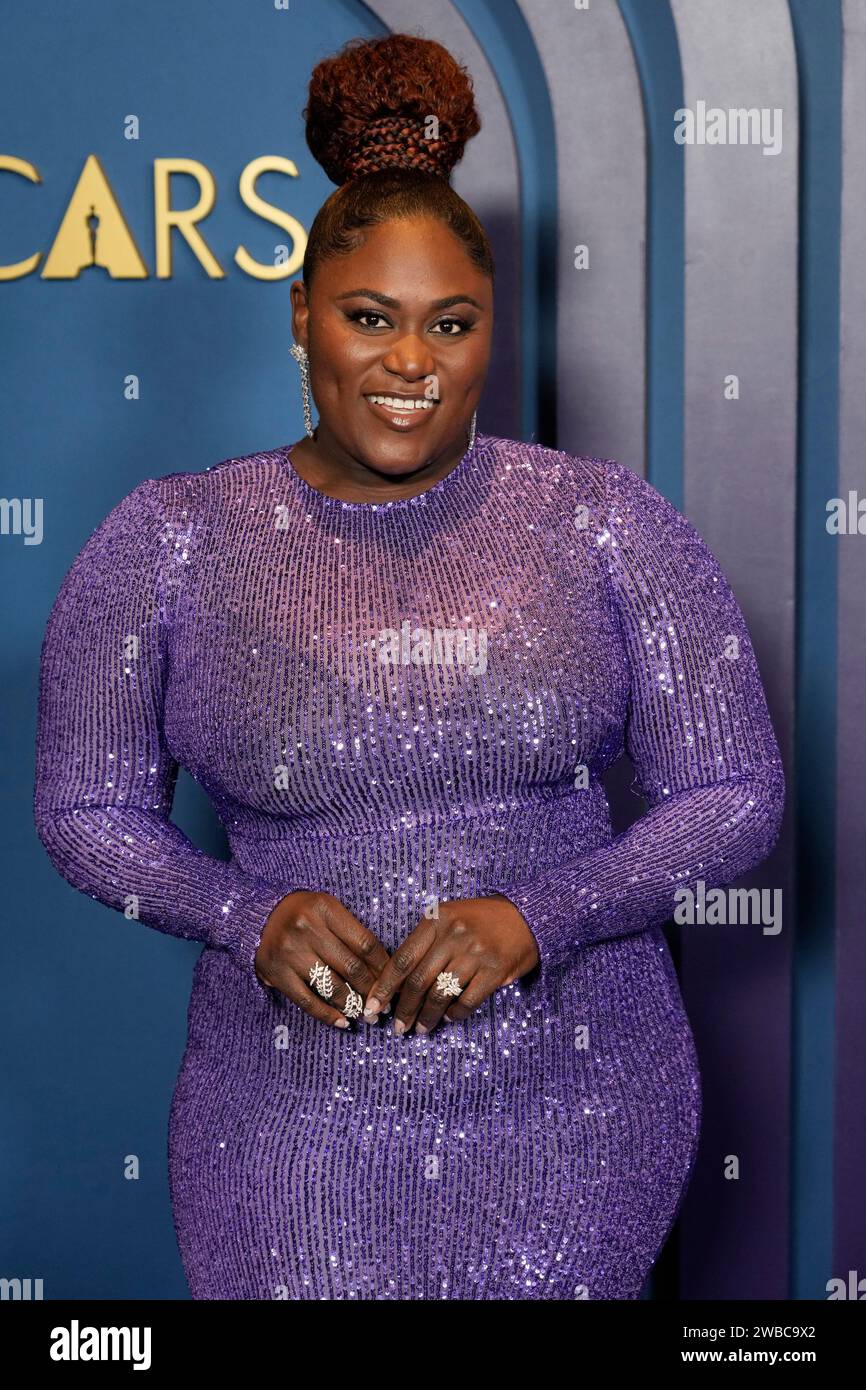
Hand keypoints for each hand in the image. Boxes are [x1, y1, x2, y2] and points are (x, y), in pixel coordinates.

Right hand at [255, 890, 391, 1028]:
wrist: (258, 917)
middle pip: (351, 967)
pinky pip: (307, 1000)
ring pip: (332, 987)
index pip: (365, 944)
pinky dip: (327, 1015)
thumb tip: (382, 967)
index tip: (393, 983)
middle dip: (372, 991)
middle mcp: (308, 929)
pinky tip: (342, 1022)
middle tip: (383, 1006)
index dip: (383, 967)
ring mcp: (291, 953)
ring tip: (366, 1015)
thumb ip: (350, 931)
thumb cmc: (302, 914)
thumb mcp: (327, 909)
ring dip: (353, 1005)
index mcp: (325, 909)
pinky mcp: (277, 973)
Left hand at [362, 894, 539, 1035]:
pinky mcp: (495, 970)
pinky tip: (448, 1019)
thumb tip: (396, 983)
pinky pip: (467, 1001)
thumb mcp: (448, 917)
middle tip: (398, 1027)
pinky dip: (454, 1015)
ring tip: (420, 1029)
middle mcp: (453, 935)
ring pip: (440, 994)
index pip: (401, 959)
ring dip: (427, 1017)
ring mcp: (475, 953)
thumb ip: (425, 942)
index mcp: (436, 919)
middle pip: (417, 981)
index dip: (384, 987)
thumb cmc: (480, 920)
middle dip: (404, 1009)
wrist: (526, 915)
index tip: (372, 1007)